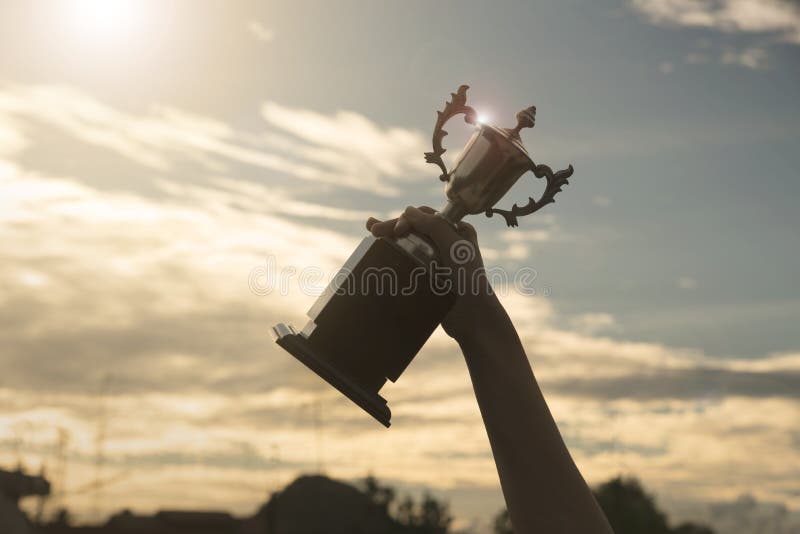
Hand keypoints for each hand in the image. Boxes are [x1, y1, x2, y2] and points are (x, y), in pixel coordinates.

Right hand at [366, 206, 499, 340]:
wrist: (473, 316)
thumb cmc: (469, 280)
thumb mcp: (455, 248)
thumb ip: (434, 226)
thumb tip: (408, 211)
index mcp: (457, 230)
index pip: (426, 217)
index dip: (407, 219)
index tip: (397, 231)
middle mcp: (446, 241)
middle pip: (414, 228)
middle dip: (393, 226)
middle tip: (372, 229)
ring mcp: (436, 259)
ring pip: (408, 242)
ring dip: (390, 235)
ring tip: (370, 230)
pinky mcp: (427, 275)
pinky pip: (408, 260)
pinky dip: (393, 253)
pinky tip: (378, 250)